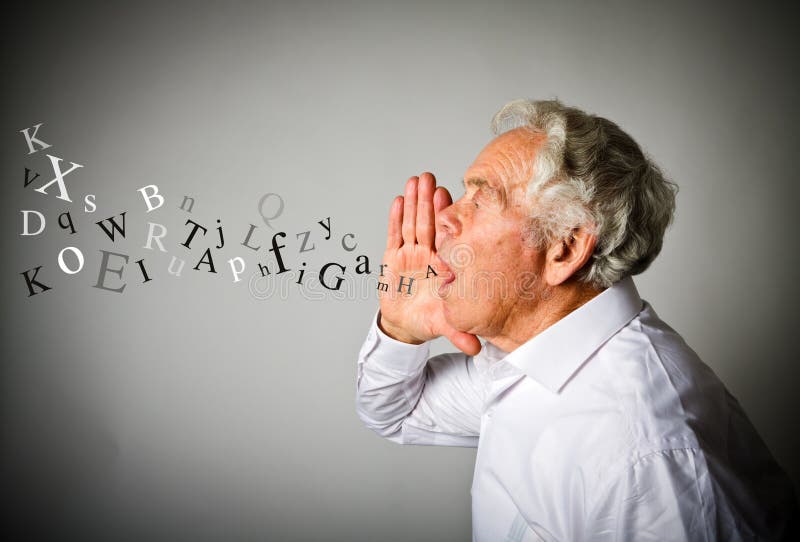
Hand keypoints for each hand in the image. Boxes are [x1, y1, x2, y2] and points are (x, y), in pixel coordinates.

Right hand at [378, 173, 480, 355]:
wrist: (406, 324)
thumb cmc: (429, 319)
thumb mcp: (444, 324)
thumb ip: (458, 333)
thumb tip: (476, 349)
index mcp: (444, 264)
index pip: (444, 236)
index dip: (444, 215)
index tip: (447, 195)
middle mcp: (429, 255)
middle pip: (428, 223)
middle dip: (427, 200)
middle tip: (429, 178)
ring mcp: (411, 254)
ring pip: (412, 223)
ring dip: (412, 202)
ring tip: (414, 181)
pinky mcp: (393, 257)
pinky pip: (394, 235)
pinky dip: (395, 218)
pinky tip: (398, 200)